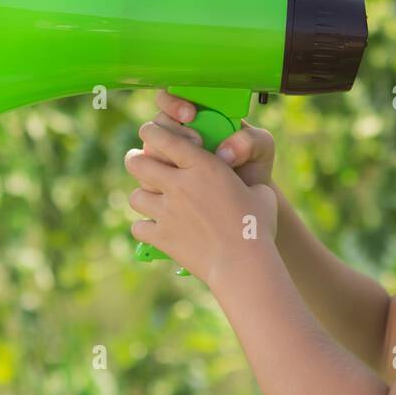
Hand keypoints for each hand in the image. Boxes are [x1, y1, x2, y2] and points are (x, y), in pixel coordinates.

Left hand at [125, 119, 277, 285]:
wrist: (245, 263)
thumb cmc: (258, 226)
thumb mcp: (260, 193)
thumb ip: (243, 183)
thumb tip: (246, 185)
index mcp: (203, 166)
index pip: (164, 137)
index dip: (152, 131)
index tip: (150, 132)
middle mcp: (179, 184)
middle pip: (138, 163)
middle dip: (135, 160)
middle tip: (138, 162)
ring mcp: (167, 211)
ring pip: (135, 195)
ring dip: (142, 196)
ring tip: (149, 199)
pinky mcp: (161, 237)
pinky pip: (138, 227)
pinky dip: (145, 228)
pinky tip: (155, 229)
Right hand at [150, 91, 276, 188]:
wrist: (248, 202)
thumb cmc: (253, 166)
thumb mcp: (261, 147)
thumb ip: (250, 140)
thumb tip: (225, 151)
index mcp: (198, 115)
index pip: (172, 97)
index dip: (174, 102)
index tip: (190, 114)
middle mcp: (177, 134)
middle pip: (155, 123)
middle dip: (170, 130)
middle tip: (196, 141)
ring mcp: (167, 160)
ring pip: (148, 151)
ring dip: (163, 156)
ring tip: (190, 168)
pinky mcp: (161, 184)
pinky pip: (148, 180)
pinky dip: (158, 182)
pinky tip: (181, 189)